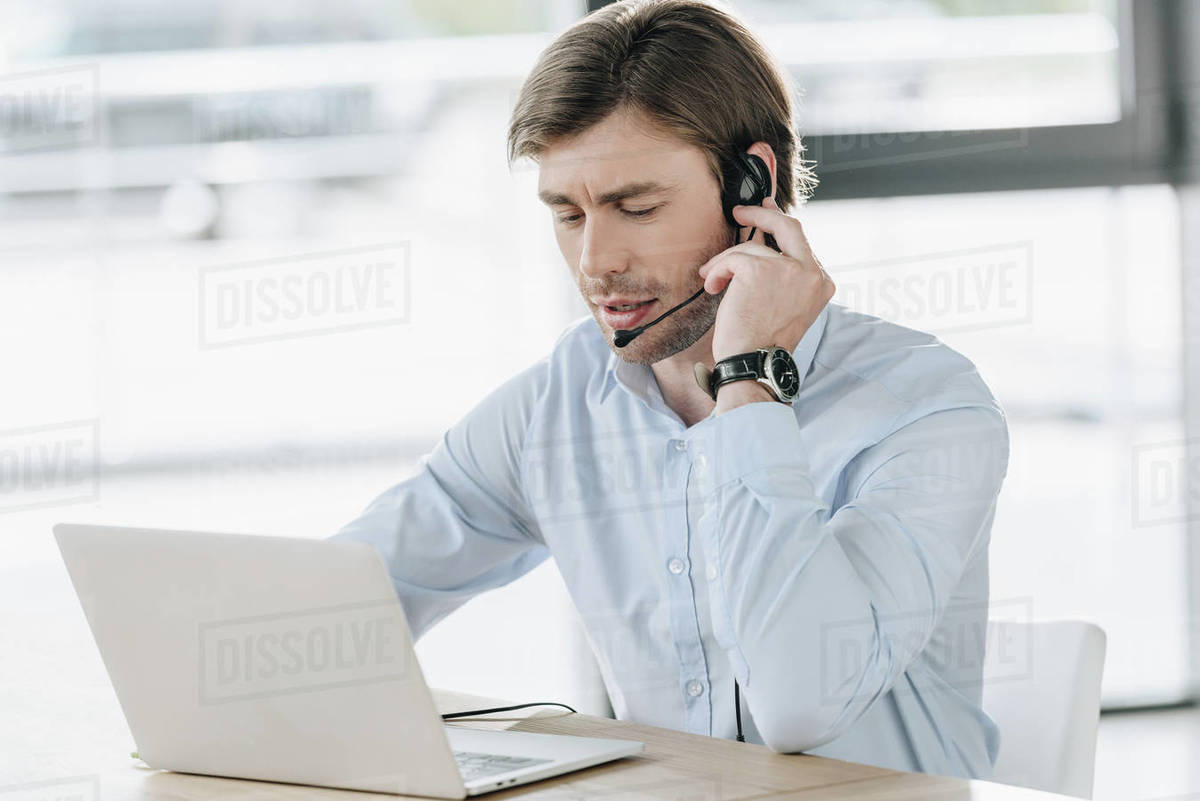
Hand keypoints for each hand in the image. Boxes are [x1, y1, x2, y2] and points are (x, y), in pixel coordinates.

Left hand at [697, 196, 834, 362]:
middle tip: (740, 212)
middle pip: (788, 226)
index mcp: (821, 283)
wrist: (754, 363)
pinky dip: (717, 271)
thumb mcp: (785, 305)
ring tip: (714, 283)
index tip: (765, 213)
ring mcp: (788, 268)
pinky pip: (732, 258)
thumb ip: (783, 277)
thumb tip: (763, 244)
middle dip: (761, 214)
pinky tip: (714, 288)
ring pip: (750, 248)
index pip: (801, 244)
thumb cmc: (762, 342)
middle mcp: (811, 272)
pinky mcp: (760, 269)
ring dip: (726, 263)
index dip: (779, 226)